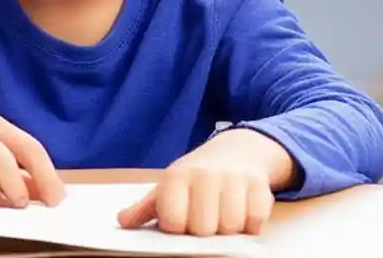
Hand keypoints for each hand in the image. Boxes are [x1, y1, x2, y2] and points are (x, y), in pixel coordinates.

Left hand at [118, 129, 293, 235]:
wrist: (237, 152)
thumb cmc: (196, 177)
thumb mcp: (169, 186)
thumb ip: (146, 207)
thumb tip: (122, 221)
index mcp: (176, 177)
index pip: (172, 221)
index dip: (176, 228)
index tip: (179, 221)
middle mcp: (205, 175)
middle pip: (202, 229)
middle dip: (202, 231)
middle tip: (203, 219)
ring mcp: (234, 180)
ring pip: (230, 228)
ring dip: (227, 230)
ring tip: (221, 216)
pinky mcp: (260, 187)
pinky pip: (255, 223)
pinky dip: (250, 225)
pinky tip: (242, 213)